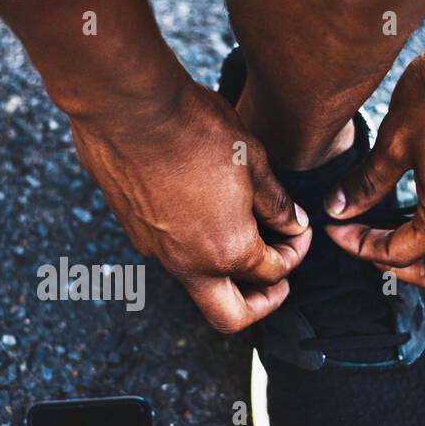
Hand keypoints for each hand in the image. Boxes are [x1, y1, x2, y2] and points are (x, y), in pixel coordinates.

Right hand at [67, 78, 310, 332]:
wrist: (126, 108)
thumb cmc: (194, 127)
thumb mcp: (253, 159)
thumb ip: (276, 202)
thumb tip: (292, 223)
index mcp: (228, 248)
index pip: (273, 273)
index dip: (295, 254)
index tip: (298, 232)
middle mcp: (189, 263)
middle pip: (230, 317)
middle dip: (260, 305)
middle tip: (275, 281)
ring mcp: (156, 251)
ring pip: (197, 284)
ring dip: (223, 270)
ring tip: (238, 233)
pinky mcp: (133, 231)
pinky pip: (170, 254)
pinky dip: (192, 245)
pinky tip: (199, 208)